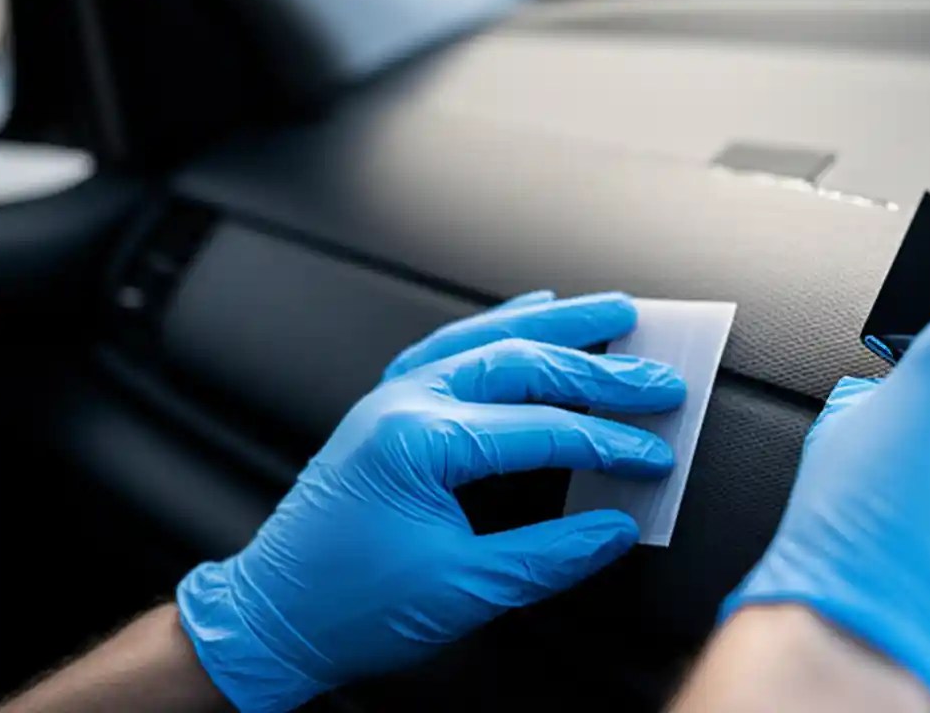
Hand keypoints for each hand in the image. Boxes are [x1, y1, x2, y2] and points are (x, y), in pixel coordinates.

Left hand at [177, 291, 685, 712]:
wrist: (272, 618)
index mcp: (420, 442)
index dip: (609, 442)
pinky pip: (452, 349)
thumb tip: (614, 529)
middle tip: (657, 374)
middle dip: (599, 367)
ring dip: (555, 324)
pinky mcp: (388, 410)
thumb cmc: (349, 607)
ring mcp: (392, 399)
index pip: (542, 428)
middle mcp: (404, 403)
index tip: (655, 455)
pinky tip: (528, 316)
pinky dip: (498, 329)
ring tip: (612, 311)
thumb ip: (548, 556)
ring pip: (487, 338)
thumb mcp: (462, 591)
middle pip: (521, 363)